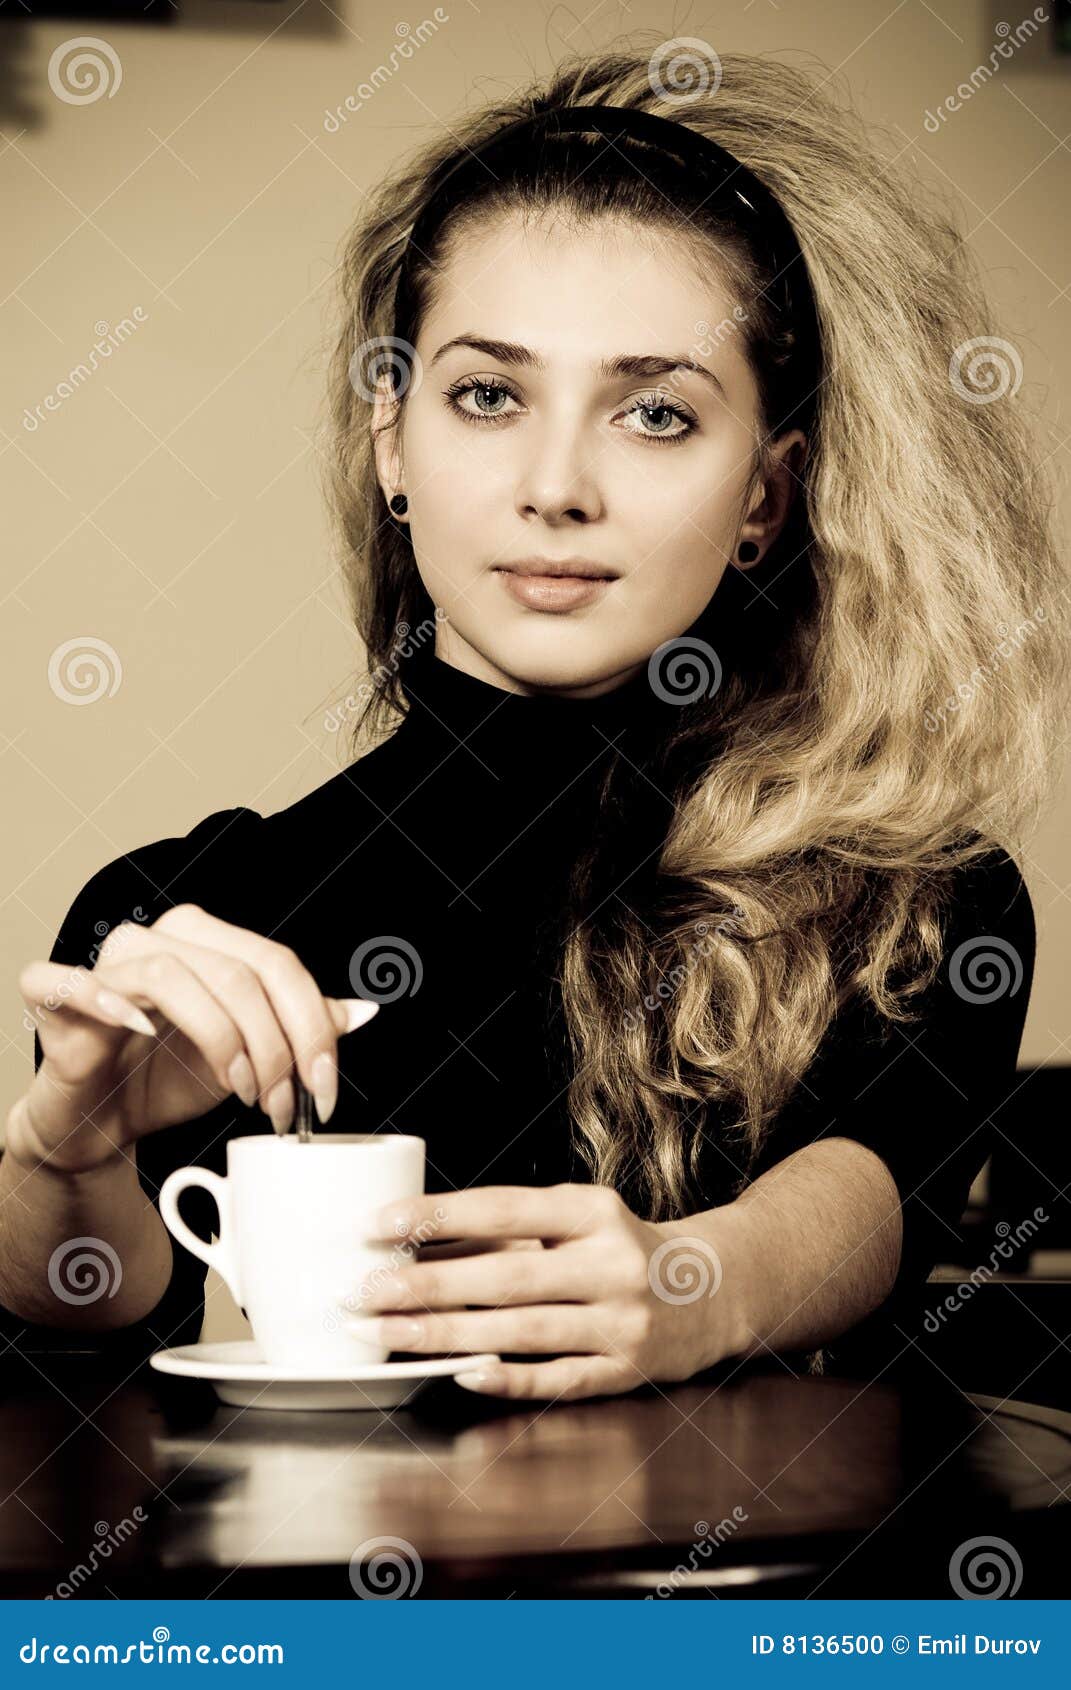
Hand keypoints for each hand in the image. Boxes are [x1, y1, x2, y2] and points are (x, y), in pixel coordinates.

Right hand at [12, 903, 378, 1174]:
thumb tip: (364, 1010)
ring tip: (240, 1091)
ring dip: (221, 1043)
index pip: (278, 965)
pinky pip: (77, 983)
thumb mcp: (249, 1058)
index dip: (312, 1026)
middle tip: (285, 1106)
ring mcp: (107, 962)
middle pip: (239, 973)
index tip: (326, 1088)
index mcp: (208, 940)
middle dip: (276, 1048)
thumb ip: (299, 1029)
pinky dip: (110, 1004)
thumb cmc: (167, 1080)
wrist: (99, 1123)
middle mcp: (160, 938)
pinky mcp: (56, 996)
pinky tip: (143, 1036)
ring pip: (175, 978)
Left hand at [351, 1183, 739, 1401]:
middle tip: (361, 1293)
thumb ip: (508, 1231)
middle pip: (505, 1277)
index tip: (378, 1225)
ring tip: (384, 1336)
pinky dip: (504, 1378)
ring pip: (518, 1332)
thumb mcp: (576, 1220)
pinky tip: (457, 1374)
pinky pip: (554, 1379)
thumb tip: (415, 1240)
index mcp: (594, 1211)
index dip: (439, 1216)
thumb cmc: (618, 1249)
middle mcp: (612, 1264)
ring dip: (442, 1336)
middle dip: (424, 1287)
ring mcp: (621, 1322)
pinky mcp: (624, 1372)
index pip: (505, 1209)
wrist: (709, 1291)